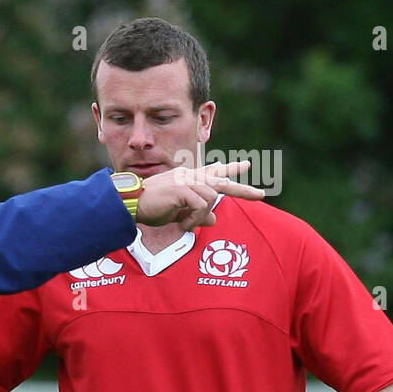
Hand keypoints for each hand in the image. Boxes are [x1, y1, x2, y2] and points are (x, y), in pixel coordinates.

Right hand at [135, 160, 261, 229]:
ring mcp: (186, 180)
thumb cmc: (150, 208)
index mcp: (188, 178)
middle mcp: (190, 176)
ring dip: (201, 217)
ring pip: (211, 199)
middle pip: (221, 181)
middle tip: (261, 195)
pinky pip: (201, 206)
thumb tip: (215, 219)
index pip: (213, 171)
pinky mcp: (183, 189)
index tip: (246, 166)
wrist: (130, 203)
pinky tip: (182, 225)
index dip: (230, 169)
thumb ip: (197, 214)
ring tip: (186, 226)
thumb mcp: (178, 213)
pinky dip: (194, 220)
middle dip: (242, 189)